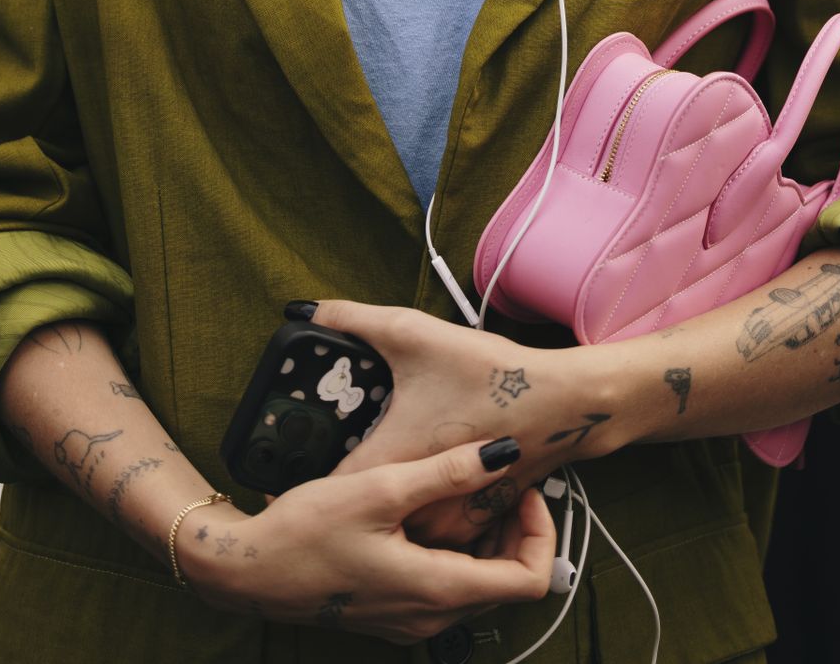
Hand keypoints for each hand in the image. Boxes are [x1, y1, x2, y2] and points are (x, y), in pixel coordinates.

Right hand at [180, 440, 554, 642]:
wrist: (247, 571)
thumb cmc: (306, 532)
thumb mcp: (381, 489)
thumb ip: (447, 472)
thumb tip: (504, 454)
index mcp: (439, 590)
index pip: (530, 581)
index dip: (541, 532)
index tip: (520, 487)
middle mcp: (433, 616)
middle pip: (506, 579)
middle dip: (511, 526)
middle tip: (493, 475)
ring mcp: (412, 619)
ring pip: (476, 580)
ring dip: (480, 534)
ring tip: (458, 482)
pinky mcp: (393, 610)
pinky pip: (444, 583)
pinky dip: (451, 546)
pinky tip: (425, 506)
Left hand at [310, 299, 615, 548]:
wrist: (561, 405)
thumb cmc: (490, 375)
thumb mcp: (413, 333)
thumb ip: (353, 318)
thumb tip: (305, 309)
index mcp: (388, 466)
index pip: (319, 490)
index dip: (291, 482)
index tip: (278, 471)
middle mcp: (414, 508)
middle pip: (355, 511)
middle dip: (339, 490)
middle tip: (325, 465)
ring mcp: (444, 524)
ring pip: (393, 527)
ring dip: (382, 507)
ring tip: (369, 478)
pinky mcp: (468, 525)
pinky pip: (428, 530)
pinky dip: (420, 512)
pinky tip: (418, 483)